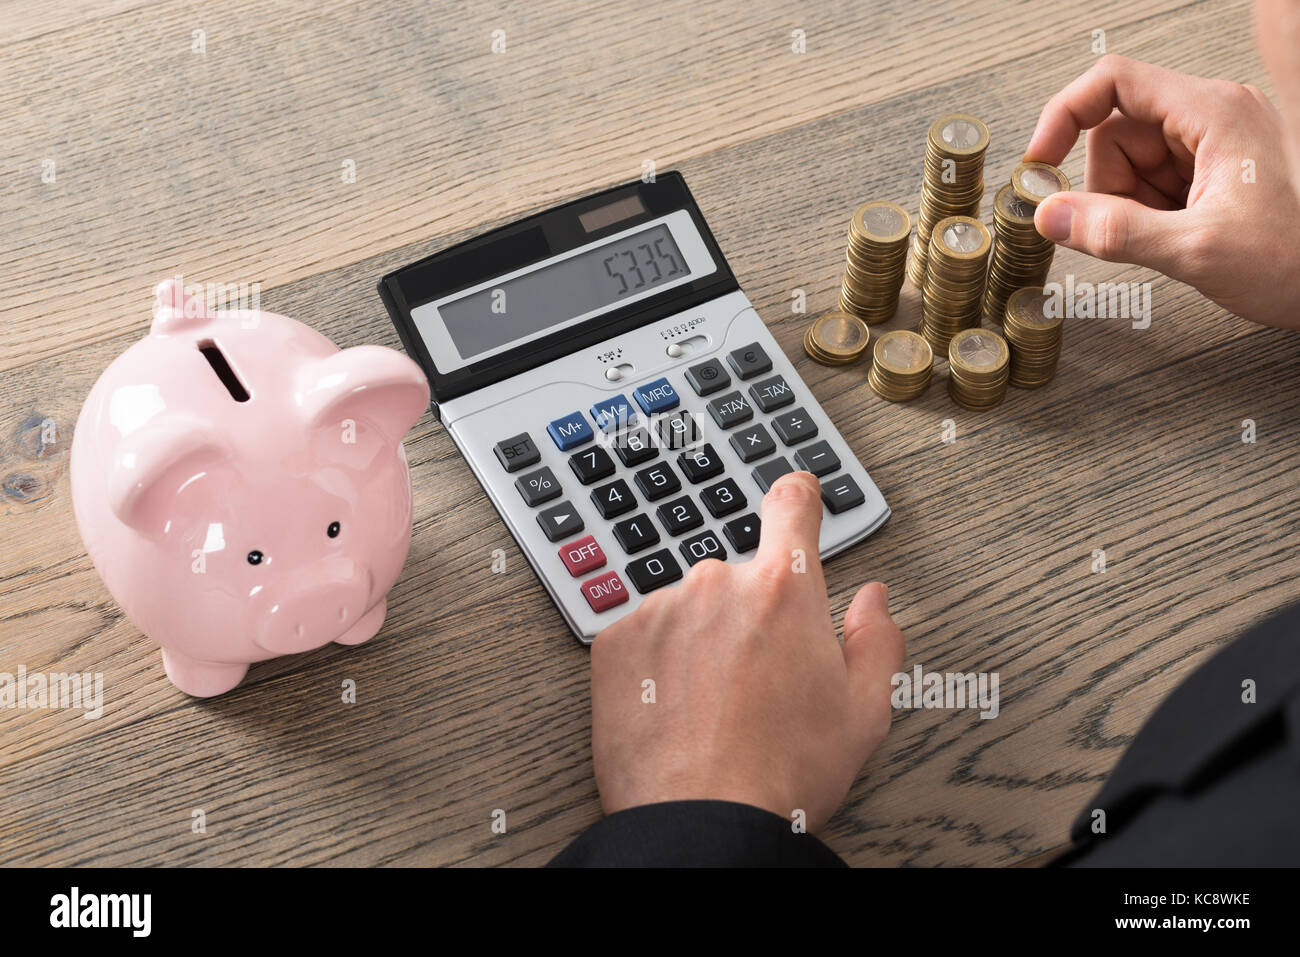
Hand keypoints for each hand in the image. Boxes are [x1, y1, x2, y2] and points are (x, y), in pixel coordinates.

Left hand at [589, 471, 904, 832]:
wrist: (700, 821)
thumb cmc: (781, 772)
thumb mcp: (863, 712)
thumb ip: (876, 640)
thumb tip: (874, 600)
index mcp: (782, 590)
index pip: (792, 507)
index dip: (798, 497)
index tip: (796, 494)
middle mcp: (716, 585)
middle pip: (739, 578)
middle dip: (750, 615)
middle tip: (758, 679)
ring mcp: (659, 610)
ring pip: (688, 608)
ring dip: (700, 639)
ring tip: (714, 705)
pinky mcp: (613, 642)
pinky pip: (643, 635)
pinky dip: (657, 661)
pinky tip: (675, 707)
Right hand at [1024, 54, 1299, 328]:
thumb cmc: (1295, 260)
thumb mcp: (1196, 251)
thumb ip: (1115, 233)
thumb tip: (1050, 215)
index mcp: (1213, 112)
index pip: (1114, 82)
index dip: (1064, 115)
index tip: (1041, 162)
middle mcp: (1210, 119)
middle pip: (1113, 134)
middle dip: (1108, 188)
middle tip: (1136, 228)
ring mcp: (1207, 147)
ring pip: (1124, 166)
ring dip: (1126, 208)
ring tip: (1168, 237)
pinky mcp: (1204, 175)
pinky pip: (1144, 188)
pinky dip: (1143, 218)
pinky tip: (1174, 238)